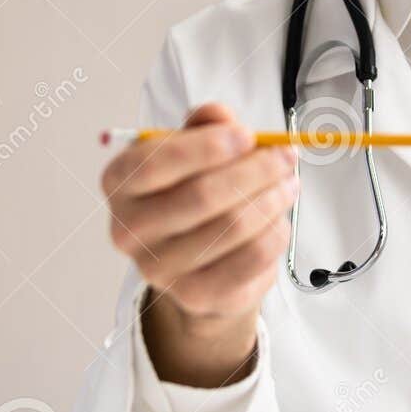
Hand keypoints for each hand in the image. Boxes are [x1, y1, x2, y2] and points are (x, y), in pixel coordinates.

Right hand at [100, 102, 296, 386]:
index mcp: (120, 182)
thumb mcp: (195, 149)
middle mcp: (128, 229)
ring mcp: (158, 269)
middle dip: (255, 171)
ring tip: (289, 185)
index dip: (208, 147)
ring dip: (273, 200)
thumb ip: (206, 126)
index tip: (248, 135)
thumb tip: (217, 115)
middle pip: (201, 196)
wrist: (198, 259)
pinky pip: (249, 260)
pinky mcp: (194, 296)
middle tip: (286, 157)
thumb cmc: (194, 190)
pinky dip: (274, 234)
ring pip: (232, 227)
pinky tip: (279, 220)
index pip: (156, 163)